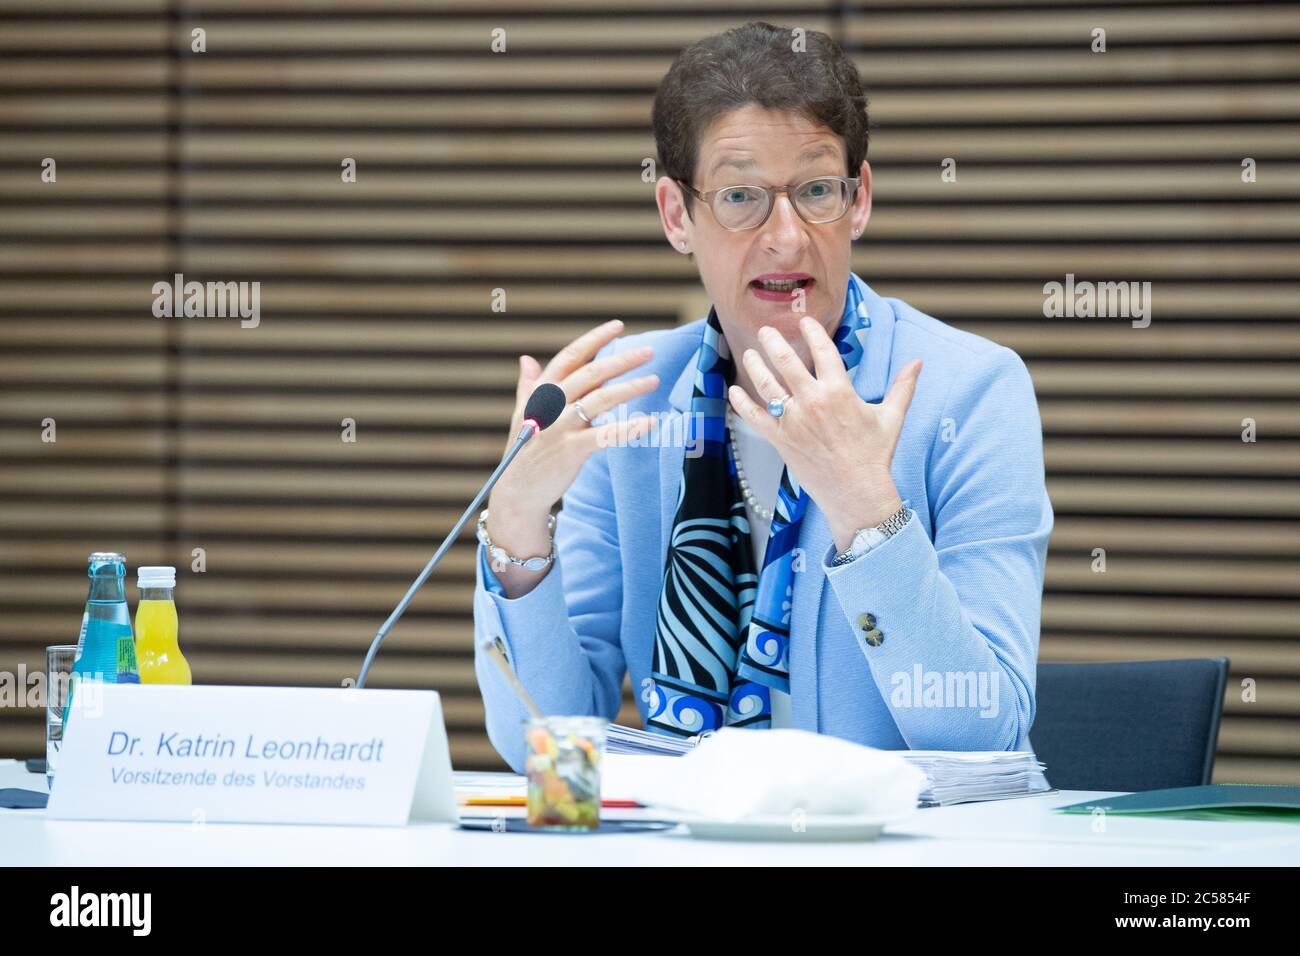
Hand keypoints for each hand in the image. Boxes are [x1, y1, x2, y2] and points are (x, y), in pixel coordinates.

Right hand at [486, 319, 657, 588]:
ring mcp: (561, 427)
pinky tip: (650, 421)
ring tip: (654, 380)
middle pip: (591, 374)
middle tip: (649, 351)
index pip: (570, 357)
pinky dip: (629, 427)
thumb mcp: (523, 415)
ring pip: (602, 399)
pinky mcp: (572, 450)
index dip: (594, 340)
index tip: (618, 326)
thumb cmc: (524, 452)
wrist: (517, 492)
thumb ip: (528, 386)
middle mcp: (551, 405)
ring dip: (631, 387)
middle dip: (621, 360)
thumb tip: (526, 358)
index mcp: (540, 392)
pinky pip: (606, 434)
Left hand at [727, 316, 921, 552]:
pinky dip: (742, 403)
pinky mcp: (780, 440)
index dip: (812, 332)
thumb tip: (919, 362)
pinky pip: (755, 416)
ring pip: (767, 385)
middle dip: (773, 342)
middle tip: (765, 330)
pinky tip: (733, 391)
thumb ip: (902, 387)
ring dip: (755, 366)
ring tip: (749, 352)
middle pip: (786, 362)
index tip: (803, 321)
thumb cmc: (875, 455)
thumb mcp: (891, 418)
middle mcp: (813, 401)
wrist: (856, 493)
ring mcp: (794, 420)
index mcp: (839, 391)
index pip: (822, 351)